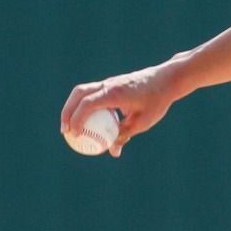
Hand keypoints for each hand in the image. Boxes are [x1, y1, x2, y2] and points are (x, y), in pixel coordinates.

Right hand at [61, 61, 184, 156]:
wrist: (165, 80)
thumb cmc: (156, 101)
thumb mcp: (143, 122)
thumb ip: (125, 134)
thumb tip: (112, 151)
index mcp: (115, 92)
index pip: (88, 104)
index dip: (78, 119)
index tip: (75, 134)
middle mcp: (108, 84)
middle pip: (78, 94)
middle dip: (67, 112)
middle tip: (65, 131)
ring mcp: (108, 82)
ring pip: (82, 91)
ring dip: (72, 107)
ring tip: (70, 127)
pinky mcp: (110, 84)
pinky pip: (92, 94)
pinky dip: (84, 106)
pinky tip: (86, 122)